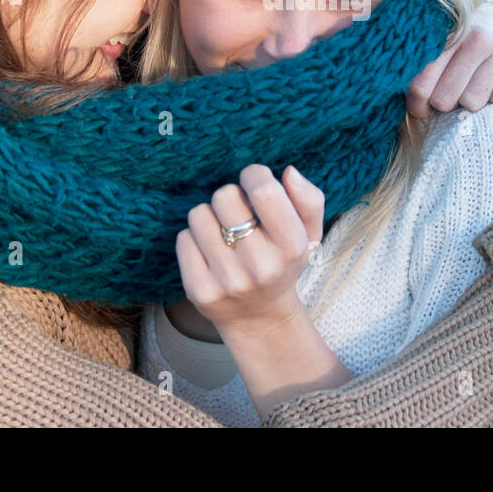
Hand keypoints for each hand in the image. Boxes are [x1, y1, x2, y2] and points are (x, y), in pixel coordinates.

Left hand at [176, 164, 324, 333]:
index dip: (254, 175)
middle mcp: (260, 266)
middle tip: (238, 213)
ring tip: (223, 233)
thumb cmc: (283, 263)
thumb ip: (308, 199)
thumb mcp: (309, 234)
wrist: (260, 319)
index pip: (264, 190)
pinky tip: (210, 251)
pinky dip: (194, 238)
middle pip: (224, 196)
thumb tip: (289, 172)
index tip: (254, 183)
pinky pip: (183, 239)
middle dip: (230, 197)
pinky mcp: (200, 291)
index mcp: (291, 246)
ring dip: (210, 216)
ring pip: (199, 214)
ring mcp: (228, 280)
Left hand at [407, 2, 492, 117]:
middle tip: (453, 94)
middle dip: (446, 103)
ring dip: (470, 102)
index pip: (420, 85)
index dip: (418, 103)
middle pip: (444, 99)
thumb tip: (416, 109)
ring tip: (474, 87)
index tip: (422, 106)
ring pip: (472, 101)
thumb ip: (421, 73)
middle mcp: (476, 35)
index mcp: (445, 33)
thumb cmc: (464, 48)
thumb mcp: (440, 51)